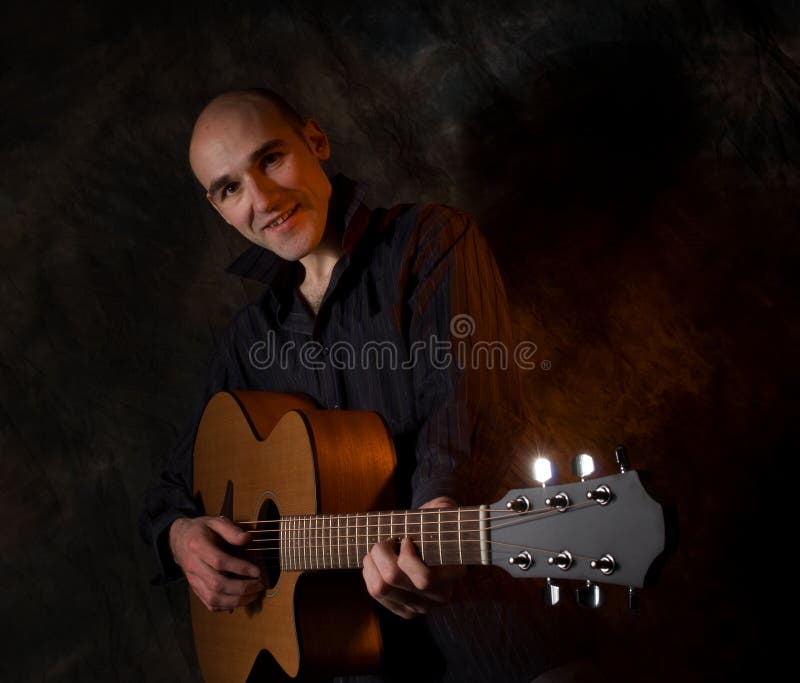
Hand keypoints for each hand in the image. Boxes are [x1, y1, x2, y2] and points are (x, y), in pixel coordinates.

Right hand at [169, 515, 263, 611]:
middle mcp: (193, 566)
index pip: (219, 562)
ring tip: (254, 595)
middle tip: (259, 585)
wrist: (179, 539)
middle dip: (241, 588)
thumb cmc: (201, 530)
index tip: (257, 571)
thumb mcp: (215, 522)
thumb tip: (248, 539)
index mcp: (198, 546)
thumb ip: (231, 530)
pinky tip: (240, 600)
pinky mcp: (195, 588)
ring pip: (213, 598)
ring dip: (236, 600)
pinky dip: (226, 606)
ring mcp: (193, 580)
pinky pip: (209, 604)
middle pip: (217, 584)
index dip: (240, 568)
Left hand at [361, 497, 467, 618]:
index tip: (406, 539)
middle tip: (387, 540)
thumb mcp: (442, 511)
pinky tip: (375, 562)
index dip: (407, 558)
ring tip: (378, 549)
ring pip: (380, 588)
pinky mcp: (405, 610)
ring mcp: (422, 607)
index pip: (424, 580)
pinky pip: (376, 594)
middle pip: (393, 579)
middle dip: (381, 552)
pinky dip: (369, 573)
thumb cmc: (436, 521)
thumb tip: (439, 507)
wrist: (435, 538)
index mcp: (455, 572)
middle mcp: (440, 595)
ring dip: (371, 563)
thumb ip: (441, 509)